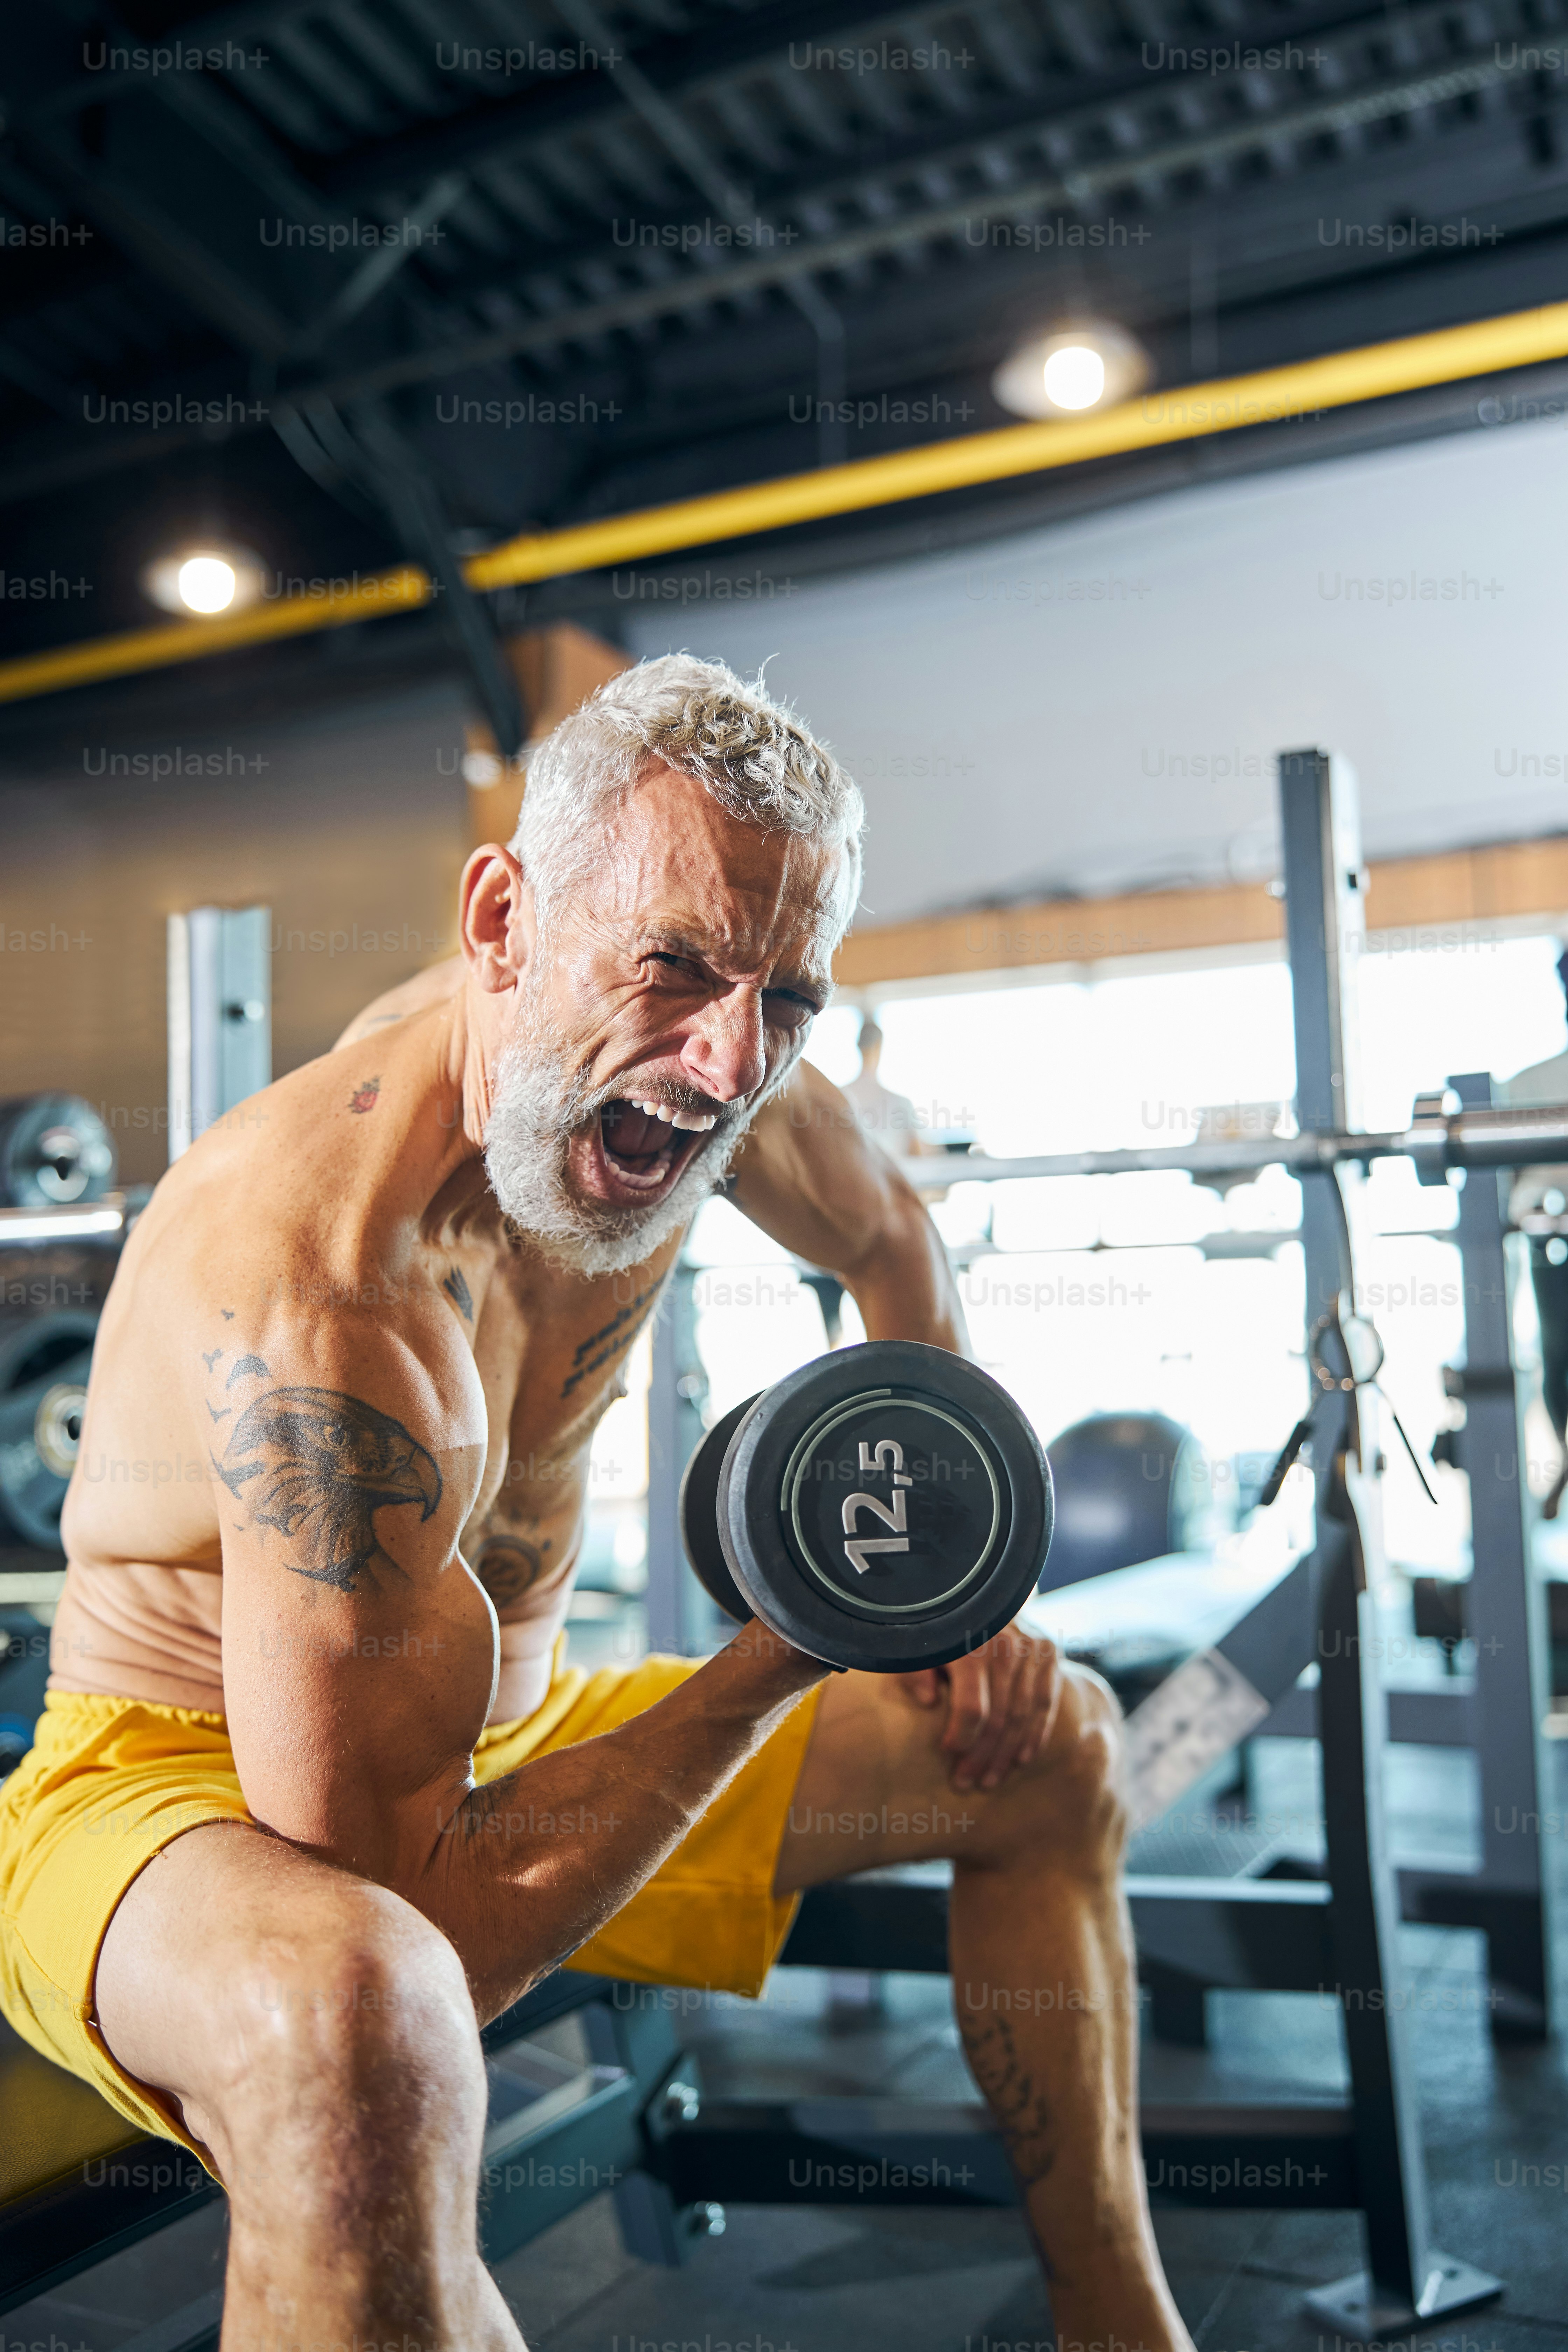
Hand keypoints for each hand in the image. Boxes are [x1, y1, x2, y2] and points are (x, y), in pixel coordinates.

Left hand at [896, 1625, 1060, 1791]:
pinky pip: (1045, 1702)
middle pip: (999, 1716)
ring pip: (1023, 1714)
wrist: (973, 1593)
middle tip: (966, 1782)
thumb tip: (928, 1701)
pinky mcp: (1048, 1652)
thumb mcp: (916, 1643)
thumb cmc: (937, 1627)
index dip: (961, 1736)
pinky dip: (1035, 1734)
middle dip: (982, 1755)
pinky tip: (1022, 1759)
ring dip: (1006, 1753)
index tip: (947, 1754)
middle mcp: (1006, 1645)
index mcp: (970, 1645)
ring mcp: (1032, 1648)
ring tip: (989, 1780)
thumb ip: (914, 1670)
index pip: (973, 1707)